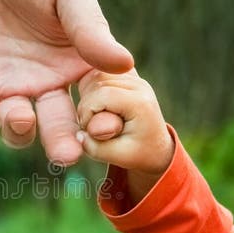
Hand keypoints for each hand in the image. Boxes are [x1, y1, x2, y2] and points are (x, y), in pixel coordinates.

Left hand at [0, 0, 132, 164]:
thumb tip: (126, 64)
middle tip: (67, 153)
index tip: (101, 126)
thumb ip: (90, 28)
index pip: (93, 105)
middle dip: (63, 145)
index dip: (98, 121)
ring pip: (15, 130)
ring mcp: (5, 83)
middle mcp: (43, 80)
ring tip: (22, 114)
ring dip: (20, 132)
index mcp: (76, 62)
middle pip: (57, 127)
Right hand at [77, 71, 174, 203]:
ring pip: (97, 76)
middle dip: (86, 105)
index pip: (101, 95)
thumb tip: (78, 133)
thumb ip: (95, 147)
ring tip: (95, 116)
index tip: (89, 131)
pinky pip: (101, 74)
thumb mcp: (117, 157)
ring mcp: (134, 78)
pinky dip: (93, 89)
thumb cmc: (138, 153)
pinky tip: (98, 105)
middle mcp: (139, 85)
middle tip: (92, 126)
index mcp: (140, 103)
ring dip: (88, 96)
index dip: (87, 112)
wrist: (155, 146)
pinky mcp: (127, 77)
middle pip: (97, 82)